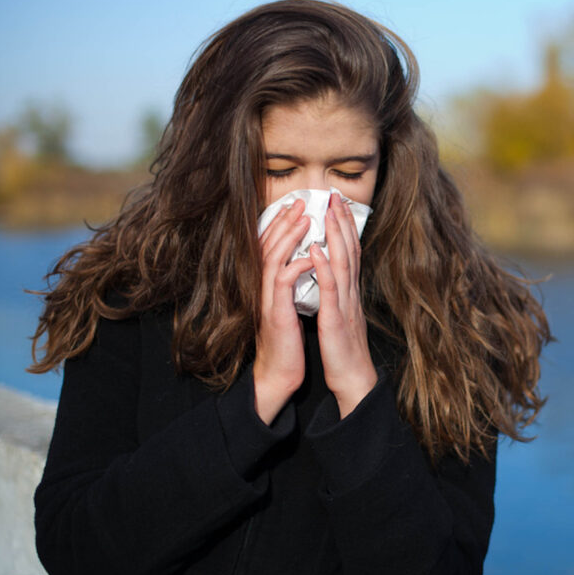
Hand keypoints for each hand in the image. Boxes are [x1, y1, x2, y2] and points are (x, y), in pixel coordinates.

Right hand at [253, 199, 313, 424]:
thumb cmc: (287, 339)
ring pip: (273, 260)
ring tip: (304, 219)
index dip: (280, 225)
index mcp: (269, 285)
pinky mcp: (276, 314)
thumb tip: (301, 261)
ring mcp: (268, 300)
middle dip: (283, 222)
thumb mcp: (288, 305)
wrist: (279, 372)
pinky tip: (309, 256)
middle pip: (268, 246)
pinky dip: (295, 267)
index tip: (295, 206)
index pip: (271, 247)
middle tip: (299, 202)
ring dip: (288, 238)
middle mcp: (264, 289)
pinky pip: (283, 285)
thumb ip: (289, 283)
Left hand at [311, 192, 377, 417]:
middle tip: (335, 195)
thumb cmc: (344, 351)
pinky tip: (317, 250)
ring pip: (343, 263)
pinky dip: (325, 267)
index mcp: (350, 293)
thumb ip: (338, 295)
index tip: (338, 205)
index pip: (350, 253)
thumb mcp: (341, 317)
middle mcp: (351, 293)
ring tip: (328, 212)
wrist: (354, 379)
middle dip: (342, 222)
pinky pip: (331, 289)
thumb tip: (332, 276)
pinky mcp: (336, 319)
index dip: (345, 228)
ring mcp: (345, 304)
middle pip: (350, 251)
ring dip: (336, 236)